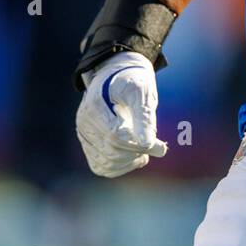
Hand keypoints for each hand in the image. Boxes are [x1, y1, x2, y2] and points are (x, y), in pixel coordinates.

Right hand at [76, 51, 167, 177]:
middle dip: (137, 153)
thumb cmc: (132, 82)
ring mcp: (84, 134)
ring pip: (106, 163)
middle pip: (111, 151)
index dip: (140, 145)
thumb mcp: (142, 92)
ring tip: (146, 151)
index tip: (161, 146)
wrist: (118, 77)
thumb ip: (144, 117)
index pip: (116, 135)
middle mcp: (84, 122)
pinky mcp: (88, 144)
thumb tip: (148, 143)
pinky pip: (100, 166)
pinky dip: (120, 168)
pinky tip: (135, 158)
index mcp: (95, 105)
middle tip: (156, 148)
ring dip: (130, 162)